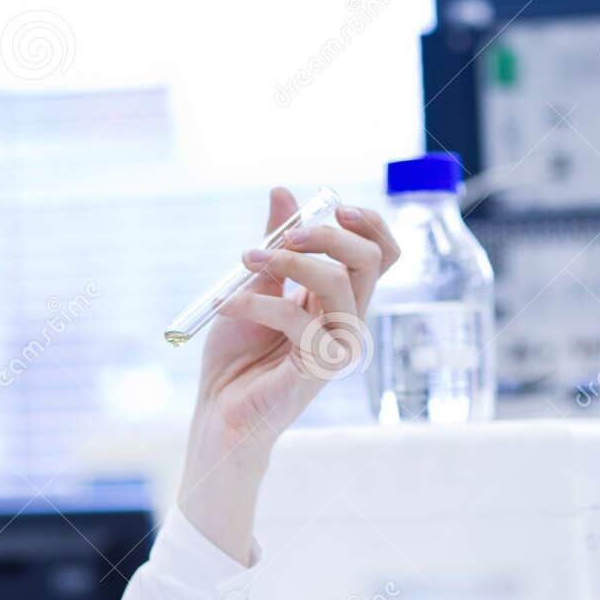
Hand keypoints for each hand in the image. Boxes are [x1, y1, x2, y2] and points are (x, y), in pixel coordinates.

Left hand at [197, 188, 399, 444]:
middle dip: (326, 234)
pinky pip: (295, 318)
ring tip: (245, 260)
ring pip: (337, 282)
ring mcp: (338, 346)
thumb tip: (283, 192)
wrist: (219, 407)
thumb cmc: (238, 353)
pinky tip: (224, 304)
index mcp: (339, 299)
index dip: (369, 224)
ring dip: (288, 260)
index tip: (333, 206)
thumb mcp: (254, 283)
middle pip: (369, 260)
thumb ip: (274, 242)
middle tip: (281, 234)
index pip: (380, 254)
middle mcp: (347, 320)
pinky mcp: (318, 368)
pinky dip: (254, 301)